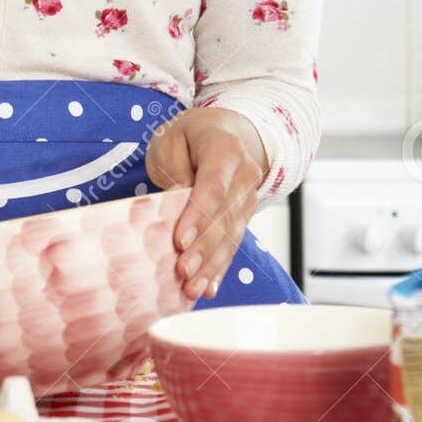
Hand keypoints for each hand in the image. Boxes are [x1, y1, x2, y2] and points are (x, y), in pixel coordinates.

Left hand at [145, 107, 267, 301]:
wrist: (228, 132)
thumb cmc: (192, 136)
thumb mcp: (172, 141)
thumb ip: (175, 172)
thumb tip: (173, 207)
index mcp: (225, 149)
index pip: (213, 187)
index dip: (197, 216)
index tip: (180, 242)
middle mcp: (245, 174)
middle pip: (224, 216)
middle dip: (203, 249)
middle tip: (183, 273)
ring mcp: (248, 197)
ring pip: (231, 235)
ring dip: (211, 265)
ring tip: (192, 289)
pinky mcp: (244, 215)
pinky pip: (233, 243)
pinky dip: (219, 268)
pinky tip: (208, 288)